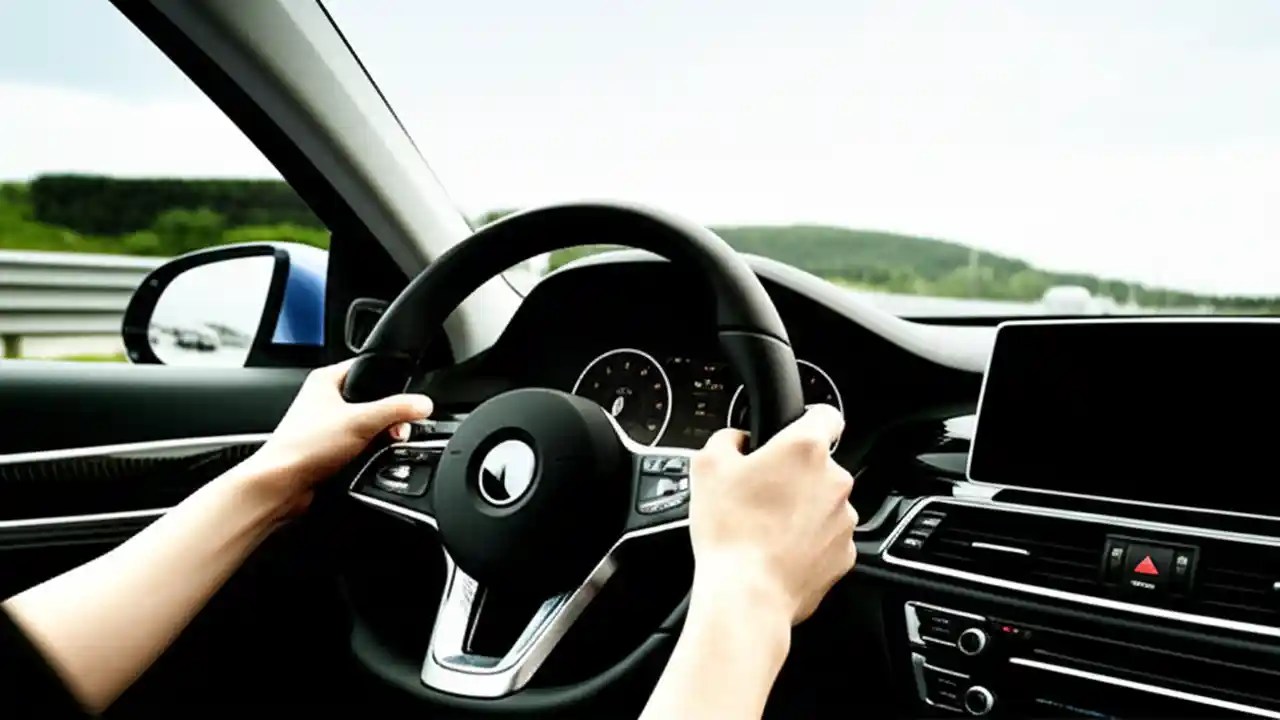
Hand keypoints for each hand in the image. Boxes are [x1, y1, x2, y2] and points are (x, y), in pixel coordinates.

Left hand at [243, 359, 432, 513]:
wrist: (282, 486)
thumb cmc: (303, 447)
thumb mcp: (362, 421)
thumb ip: (397, 410)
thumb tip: (423, 404)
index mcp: (327, 380)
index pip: (367, 367)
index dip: (389, 380)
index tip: (406, 398)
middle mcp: (325, 400)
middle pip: (373, 400)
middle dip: (388, 417)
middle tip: (394, 428)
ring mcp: (327, 426)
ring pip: (369, 425)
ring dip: (379, 437)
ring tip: (379, 446)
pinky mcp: (330, 450)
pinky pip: (361, 445)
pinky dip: (369, 453)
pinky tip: (368, 459)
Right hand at [688, 404, 855, 625]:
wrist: (746, 595)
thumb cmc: (729, 531)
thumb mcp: (707, 466)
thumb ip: (727, 439)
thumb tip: (737, 440)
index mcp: (805, 449)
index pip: (826, 414)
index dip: (808, 418)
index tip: (795, 430)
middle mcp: (834, 480)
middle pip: (819, 465)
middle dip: (794, 475)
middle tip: (760, 492)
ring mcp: (844, 519)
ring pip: (824, 502)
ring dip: (802, 508)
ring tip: (765, 527)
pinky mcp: (844, 554)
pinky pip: (827, 537)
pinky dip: (808, 541)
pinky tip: (778, 550)